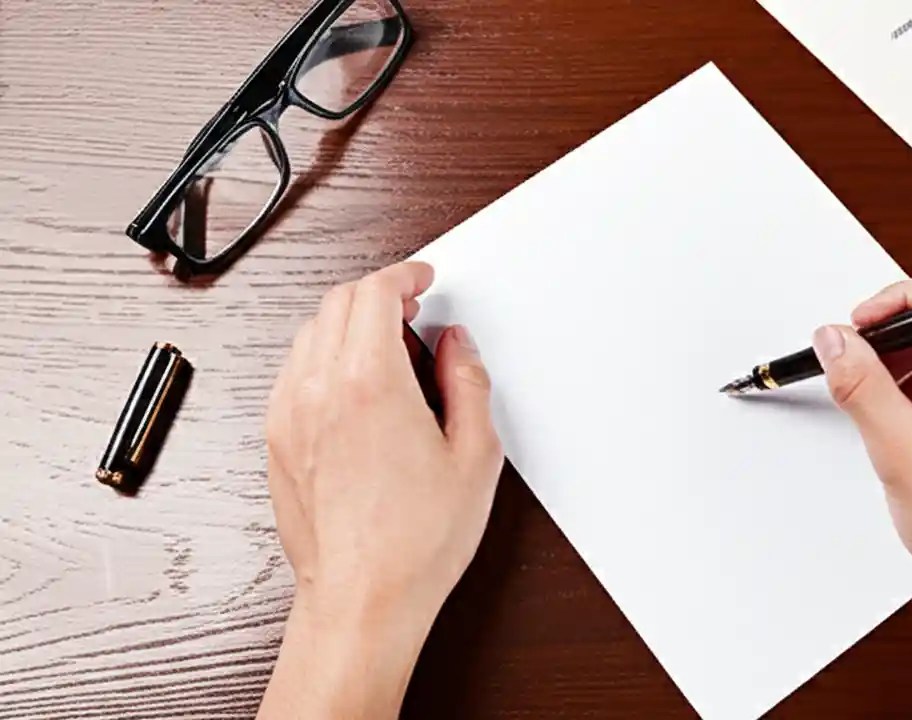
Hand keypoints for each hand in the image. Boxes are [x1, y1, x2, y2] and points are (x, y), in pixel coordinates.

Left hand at [258, 261, 502, 718]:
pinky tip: (354, 385)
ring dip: (346, 323)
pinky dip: (322, 357)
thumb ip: (468, 382)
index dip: (403, 274)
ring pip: (309, 334)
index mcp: (370, 384)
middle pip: (336, 303)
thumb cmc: (415, 542)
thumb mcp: (474, 455)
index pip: (373, 292)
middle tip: (411, 308)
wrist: (363, 599)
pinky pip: (293, 372)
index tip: (421, 278)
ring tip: (386, 347)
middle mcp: (319, 391)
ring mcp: (290, 415)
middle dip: (376, 293)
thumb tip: (456, 344)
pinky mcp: (277, 440)